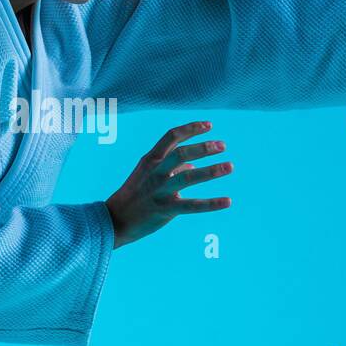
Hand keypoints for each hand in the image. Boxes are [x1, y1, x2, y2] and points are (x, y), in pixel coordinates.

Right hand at [104, 120, 231, 248]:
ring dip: (211, 171)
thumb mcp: (148, 173)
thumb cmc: (135, 194)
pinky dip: (211, 203)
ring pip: (188, 177)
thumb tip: (194, 164)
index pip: (172, 136)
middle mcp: (155, 172)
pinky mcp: (165, 210)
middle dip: (203, 147)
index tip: (209, 125)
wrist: (115, 220)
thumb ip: (172, 166)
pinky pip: (192, 206)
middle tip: (223, 145)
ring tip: (230, 166)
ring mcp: (160, 191)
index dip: (191, 129)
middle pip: (181, 153)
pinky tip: (228, 201)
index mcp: (151, 159)